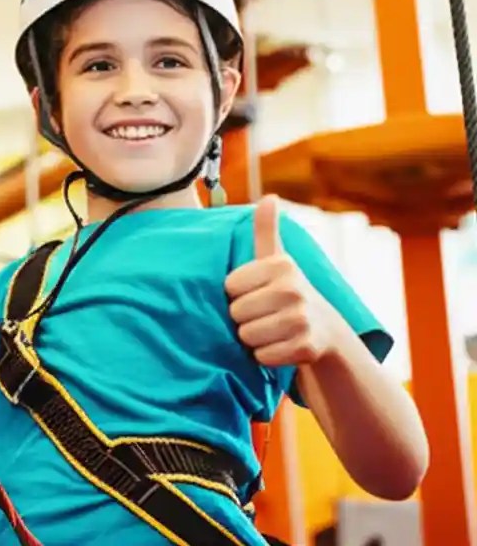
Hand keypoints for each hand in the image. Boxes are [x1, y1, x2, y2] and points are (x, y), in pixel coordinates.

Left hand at [225, 195, 334, 366]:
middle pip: (236, 313)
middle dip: (245, 318)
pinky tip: (282, 346)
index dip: (238, 294)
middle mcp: (295, 289)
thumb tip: (269, 198)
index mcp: (281, 265)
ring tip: (273, 330)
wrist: (325, 330)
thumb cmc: (286, 292)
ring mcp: (303, 320)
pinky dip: (266, 357)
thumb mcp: (275, 259)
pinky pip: (262, 356)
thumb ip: (266, 230)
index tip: (258, 293)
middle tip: (266, 314)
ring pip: (247, 336)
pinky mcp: (306, 348)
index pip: (229, 287)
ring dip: (254, 338)